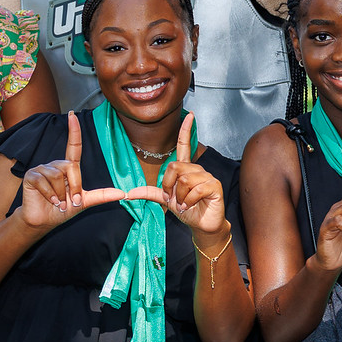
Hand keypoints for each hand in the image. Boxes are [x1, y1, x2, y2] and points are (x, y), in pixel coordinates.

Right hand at [16, 113, 162, 232]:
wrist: (43, 221)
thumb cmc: (63, 210)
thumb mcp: (85, 202)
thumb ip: (102, 196)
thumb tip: (123, 193)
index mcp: (68, 168)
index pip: (73, 146)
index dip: (74, 131)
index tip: (73, 115)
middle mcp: (55, 165)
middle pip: (70, 166)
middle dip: (73, 187)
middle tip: (71, 202)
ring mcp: (42, 169)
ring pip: (56, 175)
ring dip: (60, 194)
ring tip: (57, 202)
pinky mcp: (31, 175)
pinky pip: (44, 181)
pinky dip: (49, 194)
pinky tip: (49, 201)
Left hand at [156, 114, 227, 238]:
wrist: (202, 225)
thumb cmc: (187, 210)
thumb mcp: (165, 200)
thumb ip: (150, 193)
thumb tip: (128, 193)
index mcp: (186, 169)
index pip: (184, 145)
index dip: (186, 130)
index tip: (190, 115)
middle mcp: (197, 169)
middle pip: (175, 167)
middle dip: (169, 186)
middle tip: (174, 199)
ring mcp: (207, 176)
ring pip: (184, 180)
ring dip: (179, 197)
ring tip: (185, 204)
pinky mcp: (214, 186)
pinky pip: (194, 190)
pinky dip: (188, 201)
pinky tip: (191, 205)